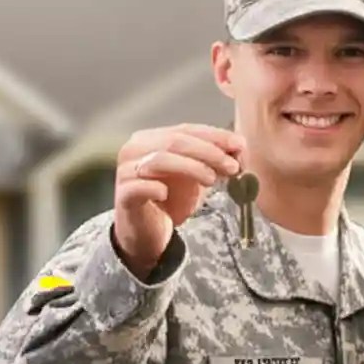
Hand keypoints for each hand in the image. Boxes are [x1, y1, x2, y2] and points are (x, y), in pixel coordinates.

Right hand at [113, 124, 244, 278]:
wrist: (148, 233)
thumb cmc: (170, 200)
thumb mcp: (197, 177)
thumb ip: (214, 160)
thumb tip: (240, 148)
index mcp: (152, 138)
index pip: (186, 130)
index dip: (215, 136)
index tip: (240, 146)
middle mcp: (135, 149)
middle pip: (175, 141)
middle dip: (208, 152)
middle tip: (232, 166)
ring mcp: (126, 171)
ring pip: (160, 160)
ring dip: (191, 167)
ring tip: (212, 181)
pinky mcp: (123, 195)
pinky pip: (138, 186)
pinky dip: (154, 187)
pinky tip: (166, 193)